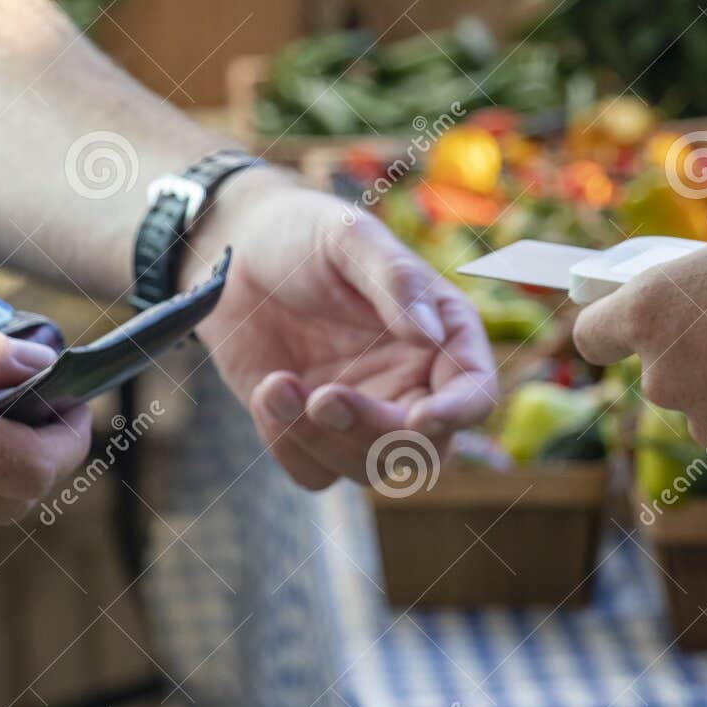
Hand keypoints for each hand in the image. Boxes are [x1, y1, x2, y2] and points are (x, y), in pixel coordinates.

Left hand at [187, 172, 497, 488]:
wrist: (231, 252)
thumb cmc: (302, 233)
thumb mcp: (349, 236)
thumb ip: (395, 281)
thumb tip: (432, 335)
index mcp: (442, 333)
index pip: (475, 392)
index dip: (457, 413)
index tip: (419, 417)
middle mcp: (413, 382)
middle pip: (423, 449)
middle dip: (374, 433)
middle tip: (323, 397)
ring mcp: (364, 412)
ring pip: (368, 469)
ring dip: (319, 438)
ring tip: (275, 383)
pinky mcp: (314, 432)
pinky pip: (315, 473)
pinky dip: (286, 442)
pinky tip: (267, 387)